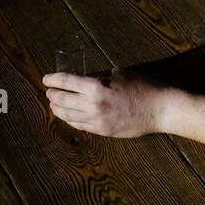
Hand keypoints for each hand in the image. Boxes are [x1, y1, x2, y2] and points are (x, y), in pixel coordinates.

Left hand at [43, 69, 168, 138]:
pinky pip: (79, 125)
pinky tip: (67, 115)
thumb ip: (97, 76)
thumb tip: (80, 79)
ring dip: (57, 108)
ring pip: (67, 115)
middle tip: (49, 91)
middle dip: (52, 94)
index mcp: (95, 86)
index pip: (65, 82)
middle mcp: (92, 104)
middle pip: (61, 100)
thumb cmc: (141, 87)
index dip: (52, 79)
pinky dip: (69, 119)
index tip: (46, 78)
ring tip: (54, 104)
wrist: (159, 109)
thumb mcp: (117, 73)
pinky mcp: (102, 131)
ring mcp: (96, 120)